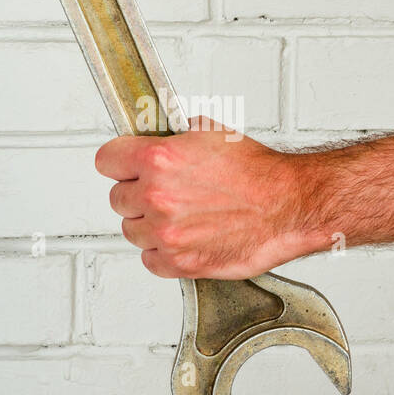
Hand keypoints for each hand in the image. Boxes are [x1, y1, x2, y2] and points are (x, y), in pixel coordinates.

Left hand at [95, 117, 310, 279]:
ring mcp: (166, 233)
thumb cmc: (257, 172)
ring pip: (132, 231)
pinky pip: (149, 260)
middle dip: (137, 195)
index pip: (106, 161)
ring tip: (180, 216)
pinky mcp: (180, 262)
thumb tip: (158, 134)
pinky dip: (162, 253)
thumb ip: (174, 135)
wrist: (287, 206)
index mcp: (158, 159)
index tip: (125, 167)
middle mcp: (157, 197)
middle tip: (165, 192)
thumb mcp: (211, 132)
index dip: (119, 163)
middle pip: (117, 199)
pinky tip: (183, 238)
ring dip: (149, 225)